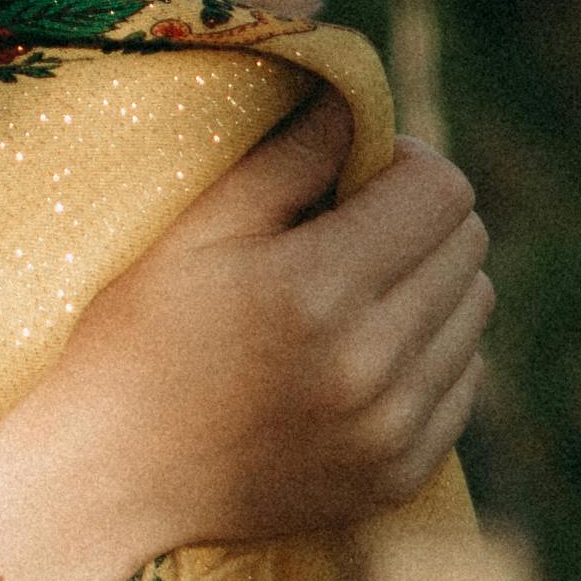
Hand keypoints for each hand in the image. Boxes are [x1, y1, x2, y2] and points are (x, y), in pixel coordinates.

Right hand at [33, 104, 491, 562]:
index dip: (404, 162)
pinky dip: (428, 357)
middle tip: (350, 228)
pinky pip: (464, 384)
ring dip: (428, 287)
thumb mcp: (195, 227)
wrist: (106, 477)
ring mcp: (390, 431)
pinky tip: (359, 356)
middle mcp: (371, 366)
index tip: (353, 174)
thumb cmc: (135, 333)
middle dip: (419, 220)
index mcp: (319, 289)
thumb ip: (286, 157)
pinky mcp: (397, 477)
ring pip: (474, 314)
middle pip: (470, 247)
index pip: (443, 190)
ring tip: (354, 293)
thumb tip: (356, 102)